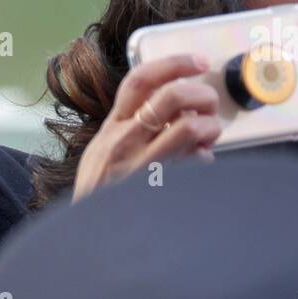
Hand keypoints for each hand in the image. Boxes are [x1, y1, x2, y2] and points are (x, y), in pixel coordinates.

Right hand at [72, 54, 221, 200]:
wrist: (87, 236)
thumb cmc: (97, 197)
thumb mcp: (100, 155)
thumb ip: (128, 130)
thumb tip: (170, 113)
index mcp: (112, 128)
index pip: (140, 80)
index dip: (174, 64)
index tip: (198, 62)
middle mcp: (125, 141)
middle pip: (171, 95)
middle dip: (202, 94)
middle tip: (208, 105)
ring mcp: (143, 164)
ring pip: (189, 127)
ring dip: (210, 126)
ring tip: (208, 135)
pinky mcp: (159, 186)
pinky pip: (195, 162)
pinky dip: (205, 158)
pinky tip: (200, 163)